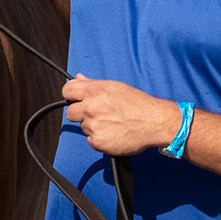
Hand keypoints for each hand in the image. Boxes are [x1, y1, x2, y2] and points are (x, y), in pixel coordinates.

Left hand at [62, 74, 180, 156]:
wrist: (154, 122)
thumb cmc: (137, 103)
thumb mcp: (114, 86)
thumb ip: (91, 83)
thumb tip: (78, 77)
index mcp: (94, 91)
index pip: (67, 90)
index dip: (71, 95)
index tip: (76, 99)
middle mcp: (91, 107)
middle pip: (71, 112)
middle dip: (81, 113)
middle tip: (97, 114)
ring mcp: (94, 125)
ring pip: (83, 127)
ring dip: (92, 126)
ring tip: (110, 123)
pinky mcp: (98, 142)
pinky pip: (90, 140)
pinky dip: (99, 139)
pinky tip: (112, 133)